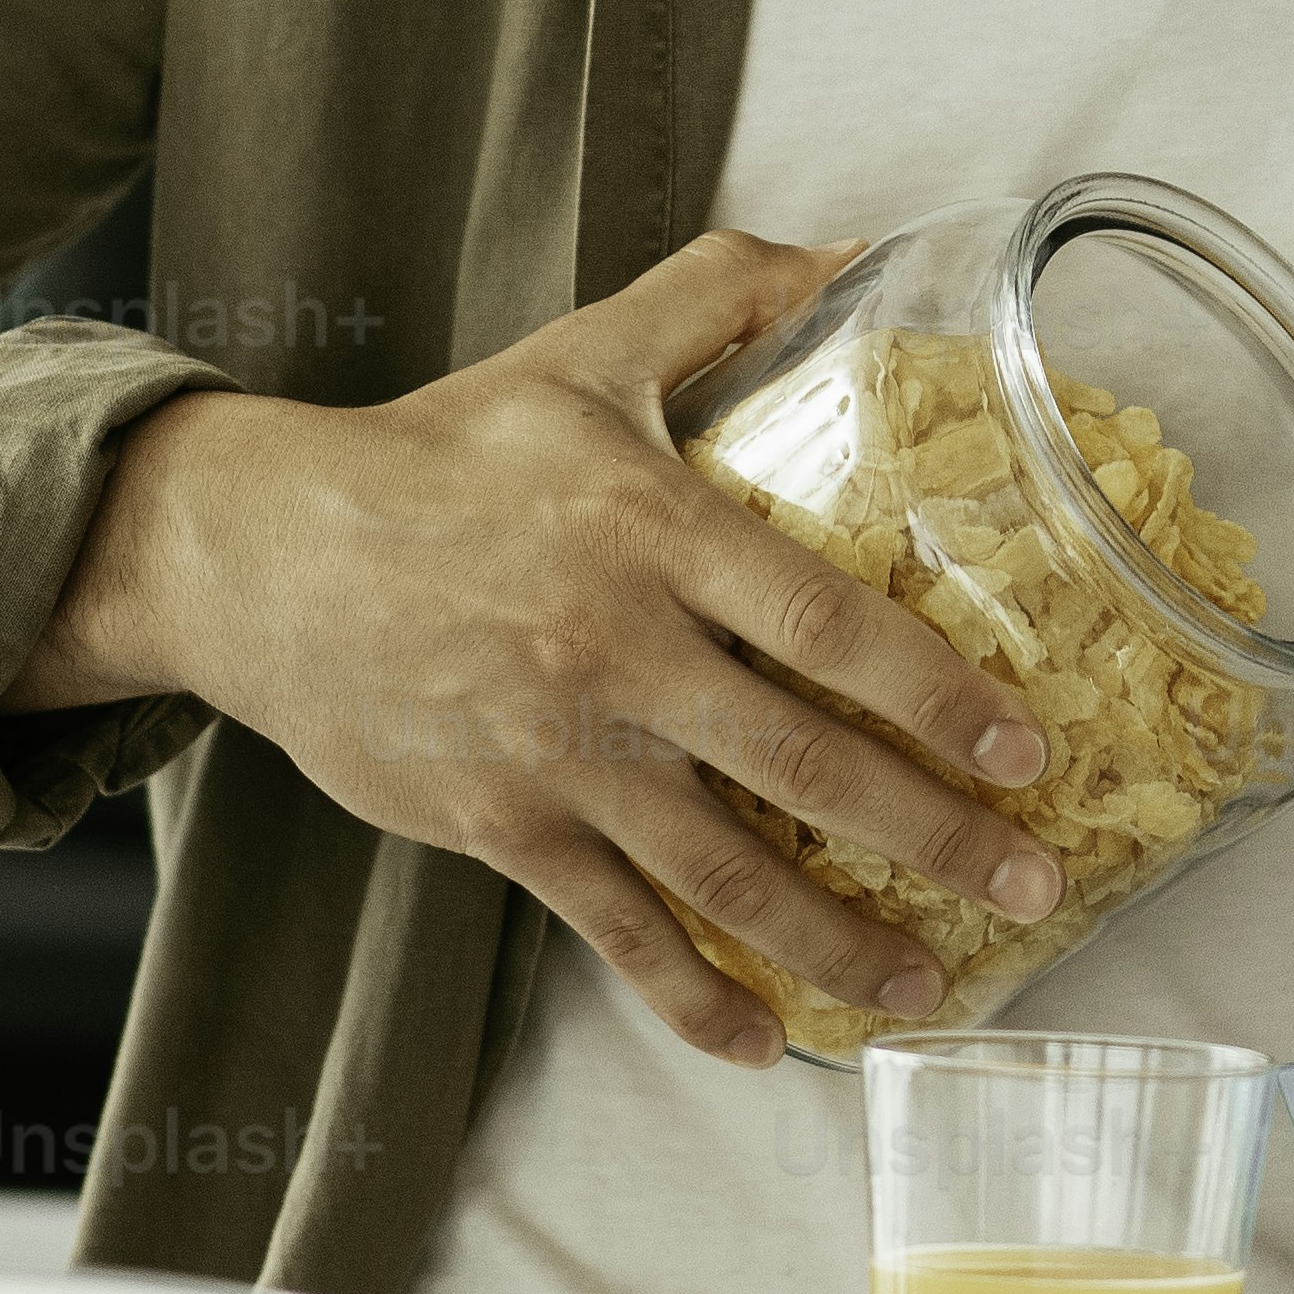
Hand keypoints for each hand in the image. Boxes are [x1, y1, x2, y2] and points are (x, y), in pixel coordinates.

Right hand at [12, 227, 1070, 1068]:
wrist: (261, 553)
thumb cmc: (442, 451)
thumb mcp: (583, 352)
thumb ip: (720, 297)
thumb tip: (854, 251)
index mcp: (651, 530)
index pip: (824, 622)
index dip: (934, 690)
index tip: (1026, 746)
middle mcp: (616, 651)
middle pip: (801, 765)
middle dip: (932, 837)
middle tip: (1032, 887)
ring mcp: (558, 752)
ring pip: (724, 872)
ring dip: (838, 943)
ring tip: (932, 987)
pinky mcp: (502, 825)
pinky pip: (615, 929)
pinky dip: (693, 996)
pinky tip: (765, 1042)